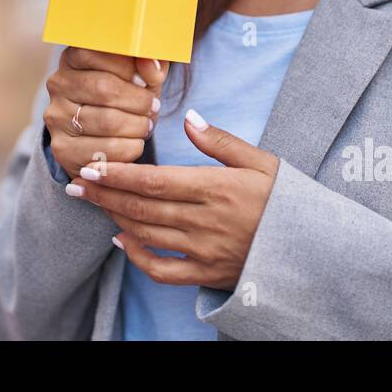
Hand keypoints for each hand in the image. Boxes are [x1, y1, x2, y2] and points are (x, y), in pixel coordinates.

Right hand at [44, 47, 166, 179]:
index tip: (146, 80)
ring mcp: (57, 117)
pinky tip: (134, 142)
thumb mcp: (140, 77)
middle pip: (103, 88)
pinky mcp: (62, 148)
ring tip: (145, 125)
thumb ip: (149, 65)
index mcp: (73, 58)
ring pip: (107, 121)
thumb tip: (152, 64)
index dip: (128, 67)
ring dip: (137, 125)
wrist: (103, 143)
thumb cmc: (124, 100)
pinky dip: (130, 148)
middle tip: (153, 107)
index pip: (96, 53)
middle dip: (138, 100)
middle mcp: (58, 84)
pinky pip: (106, 149)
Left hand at [69, 110, 279, 290]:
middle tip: (76, 185)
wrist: (315, 250)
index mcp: (216, 188)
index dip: (117, 176)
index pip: (154, 181)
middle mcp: (205, 221)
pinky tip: (122, 240)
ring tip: (93, 203)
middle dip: (103, 195)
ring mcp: (205, 251)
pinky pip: (163, 270)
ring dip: (114, 218)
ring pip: (146, 235)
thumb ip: (221, 141)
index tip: (91, 168)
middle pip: (141, 207)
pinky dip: (137, 257)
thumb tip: (189, 117)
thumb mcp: (262, 161)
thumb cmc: (287, 199)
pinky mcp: (208, 274)